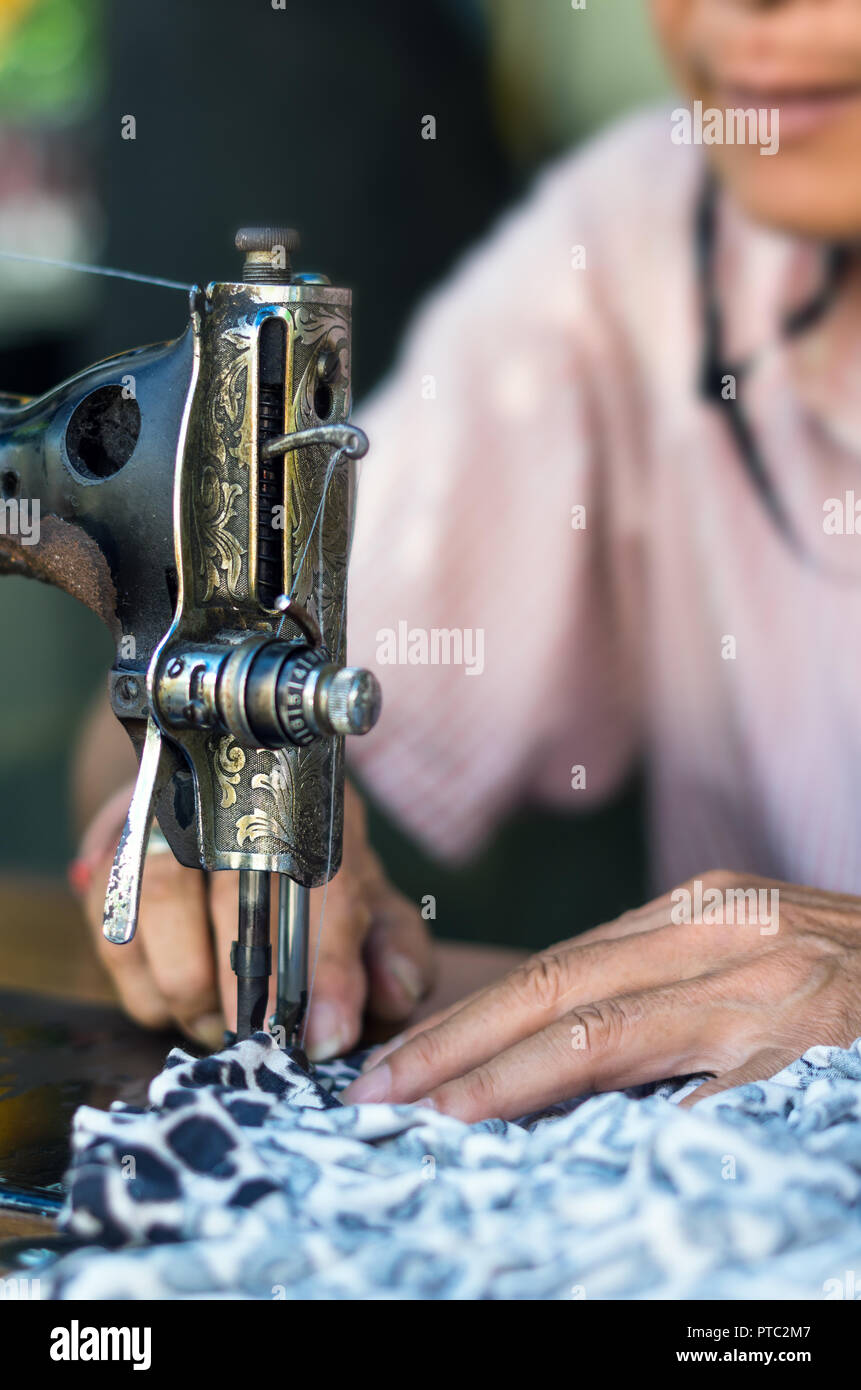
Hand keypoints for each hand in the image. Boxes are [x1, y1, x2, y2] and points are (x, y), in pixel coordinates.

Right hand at [74, 780, 433, 1057]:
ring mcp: (164, 823)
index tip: (328, 1035)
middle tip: (267, 1043)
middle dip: (251, 986)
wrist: (227, 818)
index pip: (325, 881)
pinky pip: (118, 941)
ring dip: (196, 992)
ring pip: (164, 910)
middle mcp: (233, 797)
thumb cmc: (314, 877)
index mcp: (315, 803)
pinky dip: (153, 993)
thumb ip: (397, 948)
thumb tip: (397, 994)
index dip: (328, 966)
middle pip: (233, 889)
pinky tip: (188, 1006)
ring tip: (228, 1026)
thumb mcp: (371, 906)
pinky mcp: (111, 862)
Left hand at [342, 871, 860, 1117]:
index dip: (467, 1017)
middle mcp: (720, 937)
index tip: (398, 1061)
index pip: (554, 966)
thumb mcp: (742, 949)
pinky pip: (699, 1101)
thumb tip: (546, 1046)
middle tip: (380, 1092)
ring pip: (604, 1033)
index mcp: (694, 911)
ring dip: (506, 1081)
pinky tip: (563, 1153)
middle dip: (456, 1044)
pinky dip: (624, 1129)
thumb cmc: (840, 972)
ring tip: (438, 1119)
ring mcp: (762, 993)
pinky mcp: (801, 1055)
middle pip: (556, 988)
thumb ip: (656, 983)